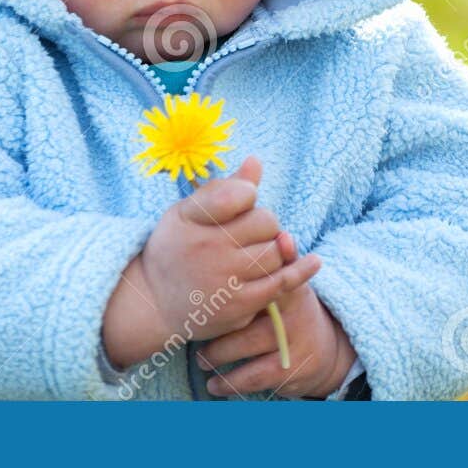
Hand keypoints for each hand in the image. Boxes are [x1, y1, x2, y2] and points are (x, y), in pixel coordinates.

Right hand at [136, 156, 320, 344]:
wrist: (152, 304)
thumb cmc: (174, 249)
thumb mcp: (187, 213)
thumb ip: (223, 189)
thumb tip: (256, 162)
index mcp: (191, 219)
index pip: (240, 194)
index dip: (247, 195)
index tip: (241, 202)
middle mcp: (207, 248)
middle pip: (266, 222)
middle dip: (265, 224)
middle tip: (248, 234)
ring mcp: (224, 279)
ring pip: (274, 252)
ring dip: (274, 249)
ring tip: (256, 253)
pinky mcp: (239, 305)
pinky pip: (280, 283)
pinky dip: (300, 270)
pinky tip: (315, 261)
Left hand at [194, 231, 354, 397]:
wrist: (325, 350)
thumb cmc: (290, 310)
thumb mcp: (290, 285)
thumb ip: (278, 261)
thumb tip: (283, 236)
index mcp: (289, 287)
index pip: (265, 274)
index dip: (241, 276)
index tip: (216, 283)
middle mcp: (292, 312)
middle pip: (244, 311)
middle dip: (216, 322)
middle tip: (195, 328)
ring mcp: (291, 342)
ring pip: (242, 346)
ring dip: (216, 354)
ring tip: (201, 359)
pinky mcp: (289, 371)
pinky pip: (251, 377)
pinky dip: (229, 383)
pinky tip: (214, 385)